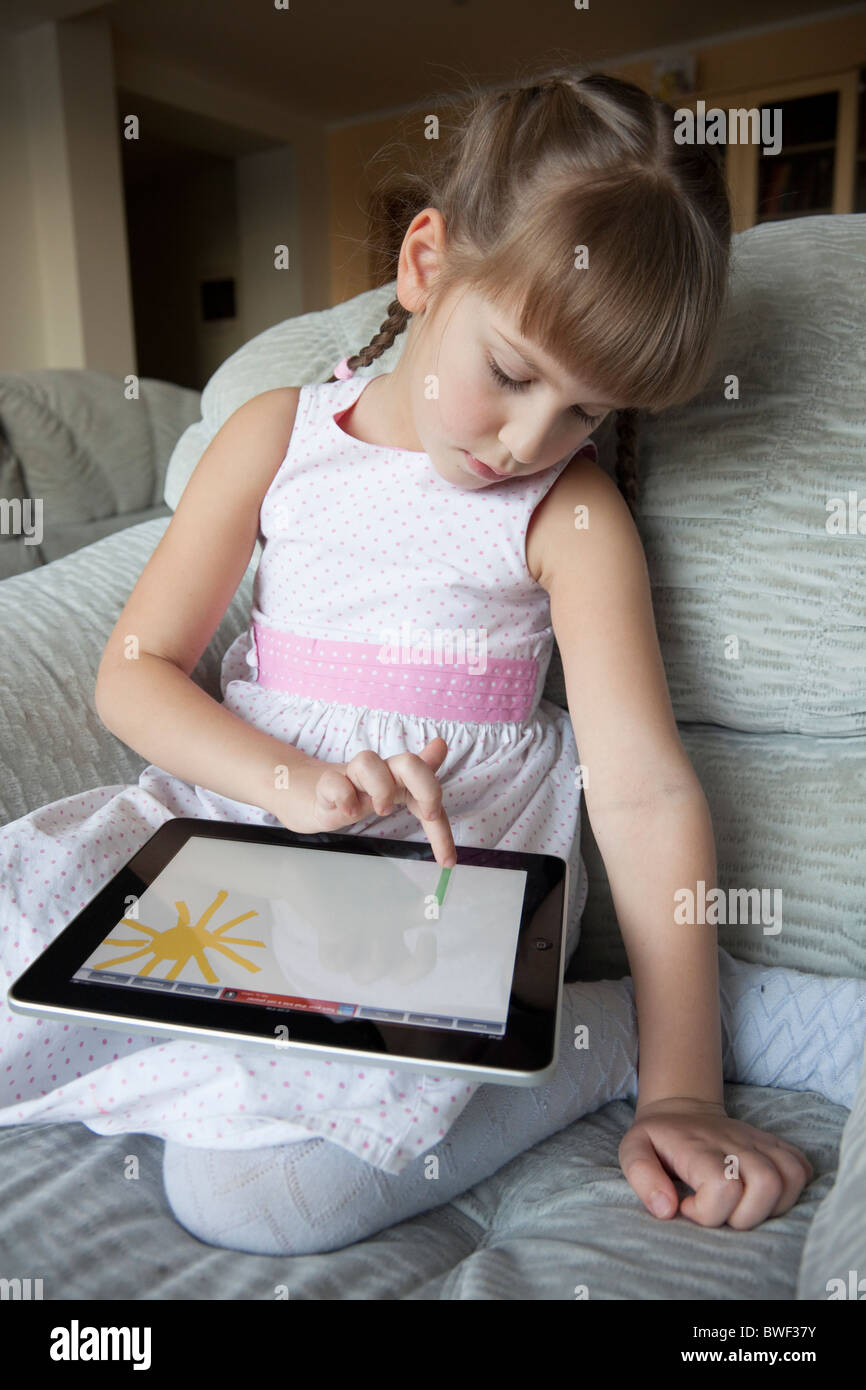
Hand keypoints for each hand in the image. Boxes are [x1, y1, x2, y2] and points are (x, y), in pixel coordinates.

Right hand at [272, 737, 456, 868]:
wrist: (309, 793)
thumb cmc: (356, 793)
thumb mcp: (390, 789)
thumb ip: (420, 779)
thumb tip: (441, 745)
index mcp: (397, 777)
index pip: (428, 786)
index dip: (443, 821)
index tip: (447, 860)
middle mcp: (377, 772)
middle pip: (406, 762)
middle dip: (424, 785)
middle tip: (427, 815)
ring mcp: (350, 777)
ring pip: (368, 761)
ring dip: (380, 787)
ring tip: (382, 811)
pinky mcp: (325, 785)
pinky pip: (333, 782)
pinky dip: (343, 796)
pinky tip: (348, 812)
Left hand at [618, 1096, 813, 1229]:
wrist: (681, 1108)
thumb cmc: (657, 1137)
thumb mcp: (633, 1150)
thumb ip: (642, 1177)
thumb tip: (667, 1209)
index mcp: (699, 1147)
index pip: (725, 1186)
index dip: (708, 1212)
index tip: (688, 1207)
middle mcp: (734, 1142)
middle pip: (767, 1184)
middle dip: (746, 1216)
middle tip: (720, 1211)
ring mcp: (757, 1141)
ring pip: (790, 1178)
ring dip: (772, 1206)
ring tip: (741, 1205)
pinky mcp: (772, 1143)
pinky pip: (801, 1167)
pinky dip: (792, 1189)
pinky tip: (763, 1195)